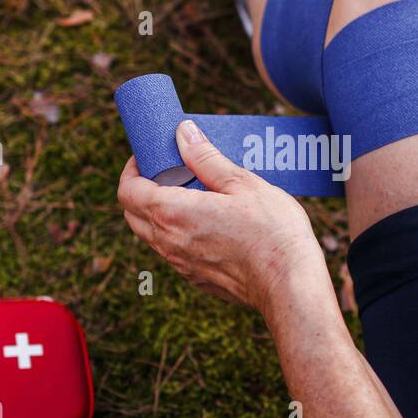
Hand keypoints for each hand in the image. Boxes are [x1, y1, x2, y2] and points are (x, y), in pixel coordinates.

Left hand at [117, 120, 328, 316]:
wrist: (289, 285)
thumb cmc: (272, 231)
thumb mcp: (242, 183)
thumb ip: (206, 158)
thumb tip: (183, 133)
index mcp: (172, 214)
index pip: (127, 190)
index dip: (132, 169)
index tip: (149, 156)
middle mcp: (168, 243)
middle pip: (133, 214)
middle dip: (142, 189)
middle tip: (169, 172)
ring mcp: (181, 265)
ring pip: (152, 236)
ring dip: (160, 213)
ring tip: (193, 195)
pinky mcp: (197, 279)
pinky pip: (174, 253)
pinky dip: (179, 234)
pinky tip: (210, 223)